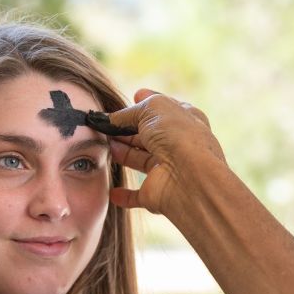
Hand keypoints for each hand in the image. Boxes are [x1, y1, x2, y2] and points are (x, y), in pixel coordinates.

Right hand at [107, 89, 227, 215]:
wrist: (190, 177)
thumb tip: (110, 119)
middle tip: (106, 127)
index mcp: (184, 121)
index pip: (164, 111)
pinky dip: (125, 195)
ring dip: (123, 154)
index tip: (133, 97)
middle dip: (128, 131)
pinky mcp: (156, 194)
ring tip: (103, 146)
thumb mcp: (152, 108)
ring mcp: (168, 170)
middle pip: (148, 136)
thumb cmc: (177, 135)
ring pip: (141, 161)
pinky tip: (113, 191)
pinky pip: (137, 196)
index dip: (147, 105)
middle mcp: (178, 145)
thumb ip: (129, 112)